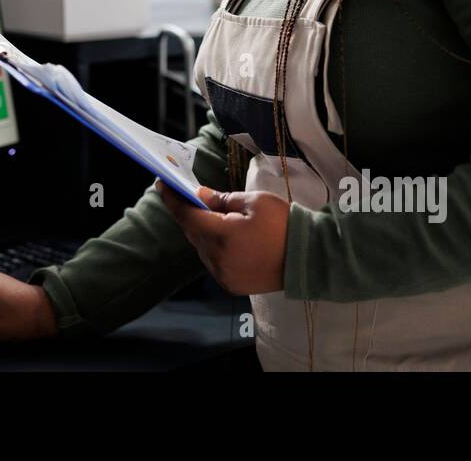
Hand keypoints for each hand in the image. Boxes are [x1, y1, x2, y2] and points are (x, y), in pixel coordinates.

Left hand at [156, 179, 289, 294]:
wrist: (308, 258)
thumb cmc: (283, 224)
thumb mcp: (254, 202)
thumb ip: (222, 200)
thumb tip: (199, 196)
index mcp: (223, 235)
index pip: (188, 216)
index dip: (173, 200)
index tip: (162, 185)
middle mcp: (218, 258)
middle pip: (193, 233)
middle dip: (189, 215)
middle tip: (187, 197)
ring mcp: (224, 275)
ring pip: (201, 249)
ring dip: (202, 233)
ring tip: (212, 218)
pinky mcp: (231, 285)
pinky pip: (212, 263)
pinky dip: (212, 249)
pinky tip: (224, 238)